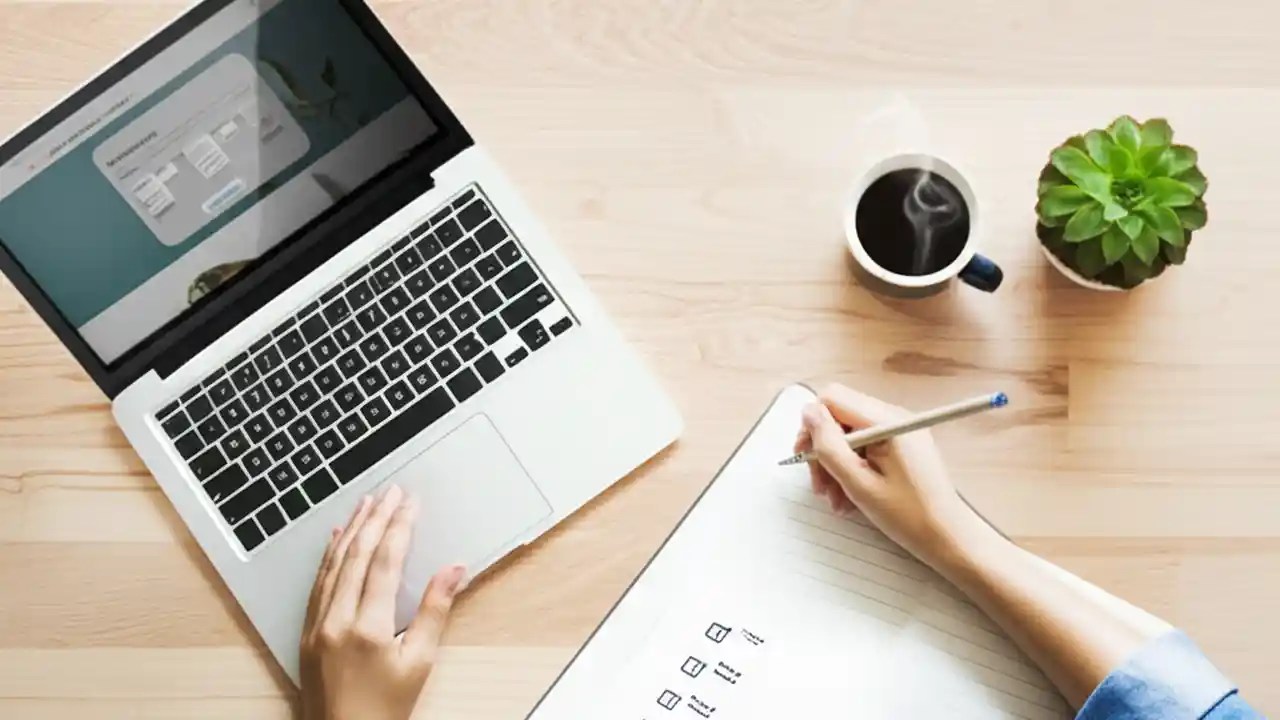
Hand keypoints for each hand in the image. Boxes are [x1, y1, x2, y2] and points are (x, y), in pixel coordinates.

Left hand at [300, 484, 466, 719]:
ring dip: (351, 529)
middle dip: (376, 518)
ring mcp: (316, 625)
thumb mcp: (420, 663)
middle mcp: (336, 620)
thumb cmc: (385, 709)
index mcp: (368, 627)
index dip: (399, 527)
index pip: (385, 562)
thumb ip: (436, 611)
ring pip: (333, 565)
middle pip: (357, 555)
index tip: (410, 502)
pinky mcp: (306, 633)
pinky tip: (335, 538)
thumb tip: (455, 569)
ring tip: (366, 502)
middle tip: (391, 491)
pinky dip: (328, 556)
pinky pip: (317, 584)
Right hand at [795, 384, 991, 570]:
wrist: (948, 537)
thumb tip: (808, 413)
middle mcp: (895, 417)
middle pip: (839, 417)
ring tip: (834, 499)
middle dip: (824, 450)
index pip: (832, 399)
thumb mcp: (859, 484)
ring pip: (849, 434)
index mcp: (887, 421)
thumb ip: (829, 446)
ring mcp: (900, 430)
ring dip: (835, 464)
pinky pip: (865, 447)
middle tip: (819, 486)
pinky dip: (852, 468)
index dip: (812, 427)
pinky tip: (849, 497)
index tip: (806, 458)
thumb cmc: (909, 516)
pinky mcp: (902, 445)